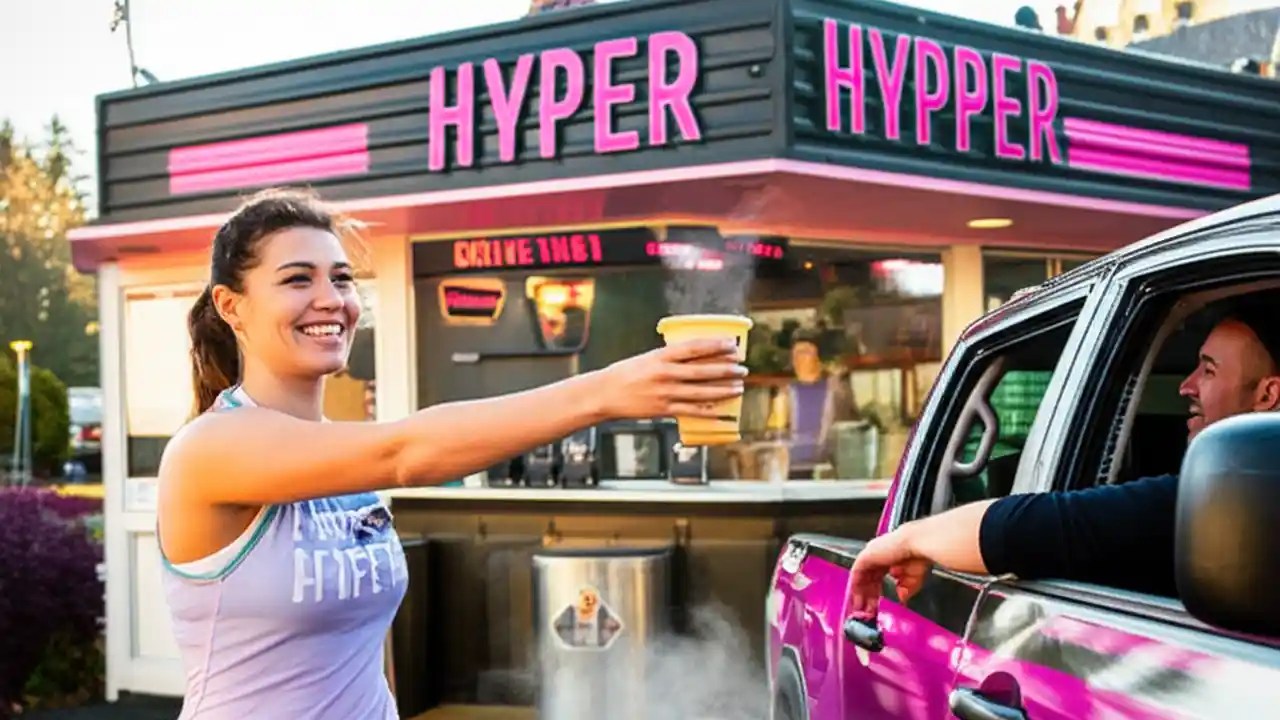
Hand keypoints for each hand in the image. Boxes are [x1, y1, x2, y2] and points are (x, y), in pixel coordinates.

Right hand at [597, 339, 746, 420]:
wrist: (605, 393)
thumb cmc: (627, 373)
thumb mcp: (649, 358)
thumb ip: (670, 358)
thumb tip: (698, 356)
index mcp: (661, 356)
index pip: (694, 347)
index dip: (716, 346)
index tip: (732, 344)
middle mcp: (664, 373)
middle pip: (703, 371)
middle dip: (726, 370)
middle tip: (742, 368)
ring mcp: (664, 393)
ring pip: (701, 392)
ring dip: (723, 390)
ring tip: (738, 388)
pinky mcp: (663, 409)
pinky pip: (690, 411)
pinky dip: (708, 412)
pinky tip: (722, 411)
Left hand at [849, 528, 931, 616]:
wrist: (917, 544)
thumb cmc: (919, 555)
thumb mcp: (913, 578)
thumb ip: (906, 588)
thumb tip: (902, 597)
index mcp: (890, 558)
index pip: (878, 577)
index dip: (876, 593)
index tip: (875, 606)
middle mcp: (879, 555)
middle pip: (868, 579)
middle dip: (867, 597)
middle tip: (865, 612)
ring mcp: (871, 555)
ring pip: (860, 577)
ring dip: (859, 595)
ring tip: (859, 610)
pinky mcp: (865, 556)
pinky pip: (856, 574)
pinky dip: (855, 587)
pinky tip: (856, 599)